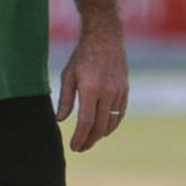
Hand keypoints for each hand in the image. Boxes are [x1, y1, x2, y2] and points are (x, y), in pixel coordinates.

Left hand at [55, 29, 128, 152]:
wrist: (105, 37)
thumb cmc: (83, 56)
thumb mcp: (68, 75)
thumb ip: (65, 99)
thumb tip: (60, 120)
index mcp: (91, 89)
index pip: (86, 122)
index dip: (80, 137)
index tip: (74, 146)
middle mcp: (107, 92)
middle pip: (100, 126)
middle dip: (89, 140)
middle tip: (80, 148)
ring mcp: (118, 92)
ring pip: (111, 122)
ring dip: (100, 135)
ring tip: (90, 140)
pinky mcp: (125, 90)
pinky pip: (120, 113)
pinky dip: (112, 124)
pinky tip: (103, 129)